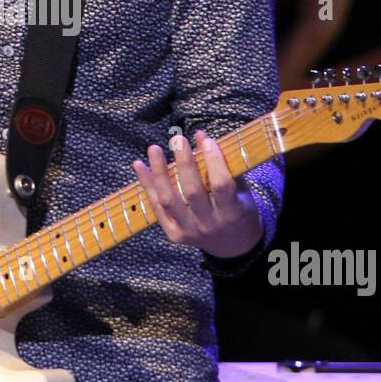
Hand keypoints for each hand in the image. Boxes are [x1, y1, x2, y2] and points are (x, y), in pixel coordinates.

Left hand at [131, 130, 260, 260]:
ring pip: (168, 200)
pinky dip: (147, 185)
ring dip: (159, 172)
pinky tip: (139, 165)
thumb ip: (224, 165)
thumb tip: (201, 136)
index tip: (206, 140)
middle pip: (191, 192)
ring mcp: (189, 231)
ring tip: (154, 149)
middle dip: (184, 163)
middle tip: (178, 139)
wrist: (232, 245)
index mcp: (231, 213)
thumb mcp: (241, 190)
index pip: (221, 186)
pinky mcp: (173, 234)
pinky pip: (157, 207)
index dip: (214, 162)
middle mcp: (208, 224)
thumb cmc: (239, 210)